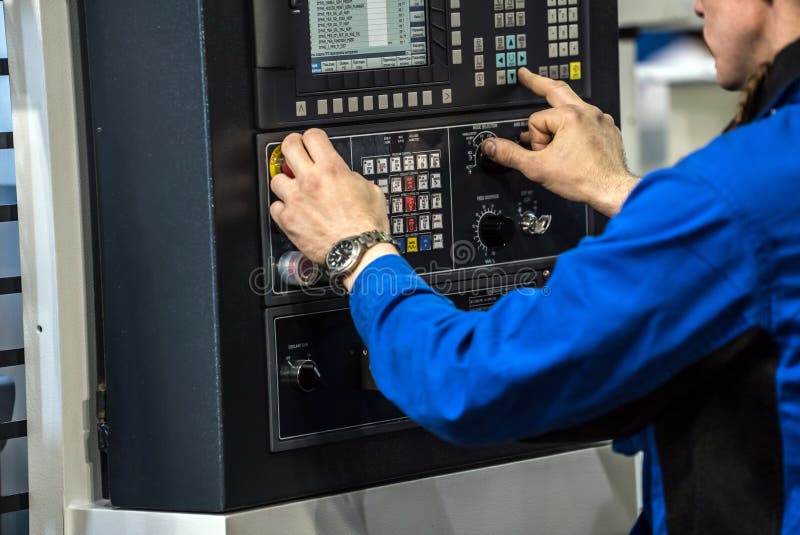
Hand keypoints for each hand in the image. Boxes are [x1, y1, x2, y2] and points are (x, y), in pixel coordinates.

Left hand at [270, 129, 392, 265]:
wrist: (358, 252)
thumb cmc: (367, 226)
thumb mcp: (371, 191)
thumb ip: (353, 178)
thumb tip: (346, 178)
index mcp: (332, 169)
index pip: (312, 136)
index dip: (312, 137)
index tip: (312, 143)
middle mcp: (310, 180)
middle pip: (288, 147)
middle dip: (292, 147)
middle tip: (296, 153)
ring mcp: (295, 200)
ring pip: (276, 179)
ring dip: (285, 182)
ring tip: (294, 190)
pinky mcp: (287, 220)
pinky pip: (275, 207)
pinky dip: (282, 209)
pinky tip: (292, 212)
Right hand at [482, 68, 638, 216]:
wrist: (612, 190)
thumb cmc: (584, 178)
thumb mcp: (538, 168)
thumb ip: (510, 154)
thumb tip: (491, 146)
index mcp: (569, 115)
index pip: (535, 119)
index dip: (533, 139)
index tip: (541, 153)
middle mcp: (588, 112)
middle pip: (556, 91)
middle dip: (539, 84)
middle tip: (527, 76)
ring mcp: (601, 120)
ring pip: (572, 110)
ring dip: (560, 123)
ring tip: (557, 140)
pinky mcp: (609, 130)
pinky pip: (588, 122)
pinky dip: (578, 131)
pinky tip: (575, 148)